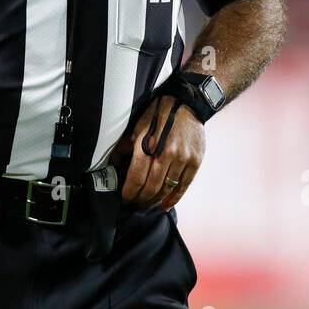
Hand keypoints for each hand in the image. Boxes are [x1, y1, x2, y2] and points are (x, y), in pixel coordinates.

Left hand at [114, 96, 204, 210]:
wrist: (186, 104)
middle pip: (151, 187)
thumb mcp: (137, 126)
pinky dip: (174, 198)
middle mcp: (165, 153)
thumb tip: (114, 163)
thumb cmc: (158, 114)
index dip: (129, 192)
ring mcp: (182, 159)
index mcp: (147, 145)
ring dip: (155, 200)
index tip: (125, 197)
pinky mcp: (195, 161)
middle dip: (141, 199)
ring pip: (167, 189)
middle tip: (135, 203)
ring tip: (147, 203)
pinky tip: (165, 204)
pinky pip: (184, 186)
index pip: (136, 178)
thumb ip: (126, 147)